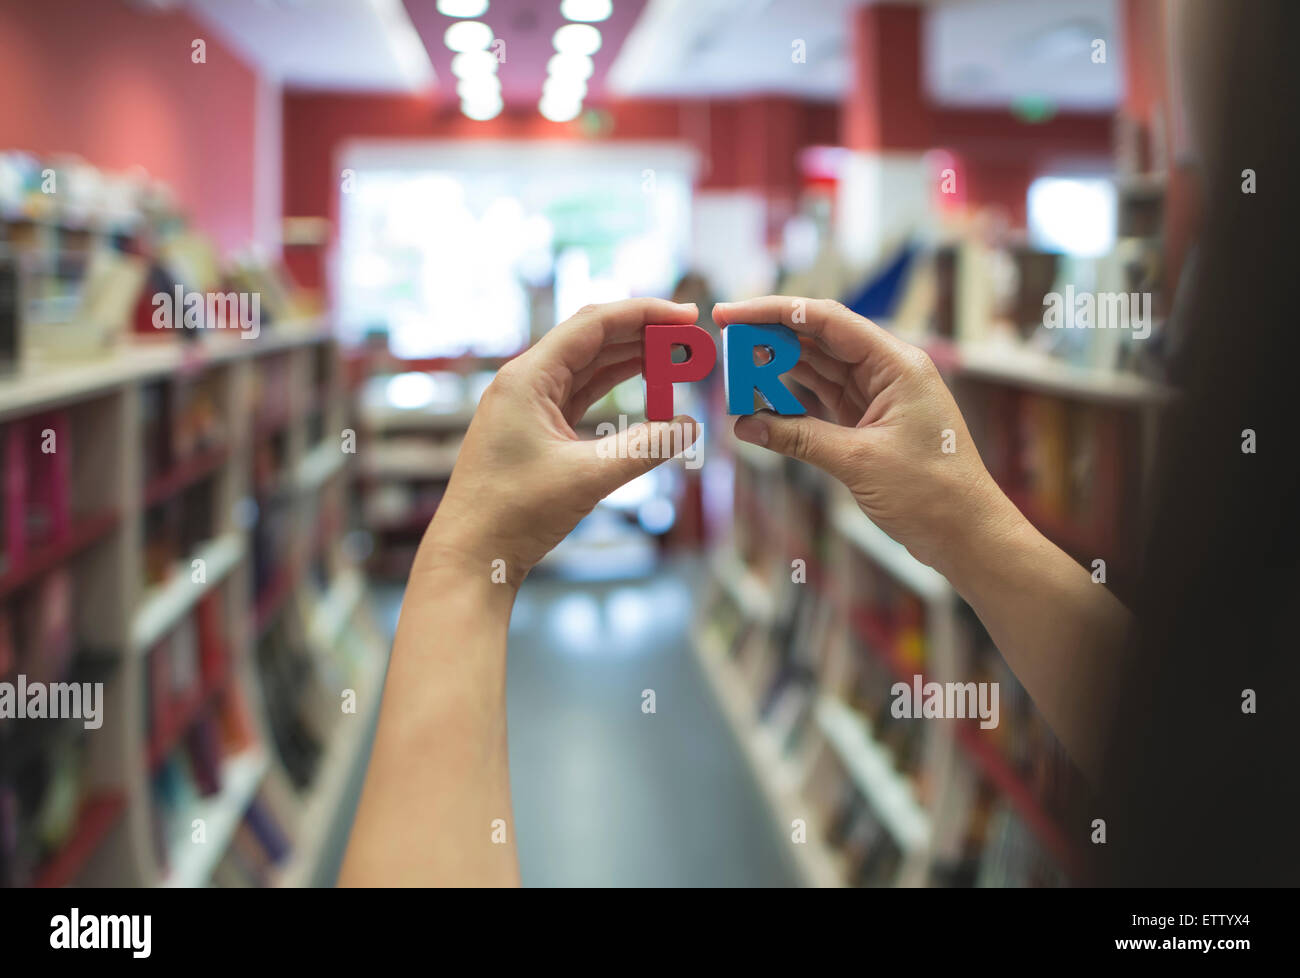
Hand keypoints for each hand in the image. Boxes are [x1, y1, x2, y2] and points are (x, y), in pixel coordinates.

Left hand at [415, 298, 702, 585]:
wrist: (472, 556)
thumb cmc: (513, 515)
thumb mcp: (588, 478)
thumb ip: (645, 449)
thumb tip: (690, 428)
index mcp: (527, 378)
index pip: (593, 325)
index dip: (644, 314)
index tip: (687, 315)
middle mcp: (525, 383)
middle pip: (593, 339)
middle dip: (644, 334)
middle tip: (691, 338)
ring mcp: (529, 406)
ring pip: (589, 367)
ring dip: (633, 359)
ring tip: (677, 357)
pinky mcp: (535, 430)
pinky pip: (582, 395)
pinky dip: (616, 388)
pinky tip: (645, 385)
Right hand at [715, 296, 1021, 574]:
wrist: (967, 535)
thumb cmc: (933, 495)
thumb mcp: (858, 462)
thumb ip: (798, 438)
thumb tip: (746, 424)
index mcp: (897, 364)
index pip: (826, 320)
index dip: (773, 311)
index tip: (729, 314)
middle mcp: (889, 371)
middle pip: (818, 338)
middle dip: (769, 337)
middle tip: (723, 340)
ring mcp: (879, 396)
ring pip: (817, 368)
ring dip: (776, 367)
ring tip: (734, 368)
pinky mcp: (869, 422)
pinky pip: (822, 399)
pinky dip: (790, 400)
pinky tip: (760, 401)